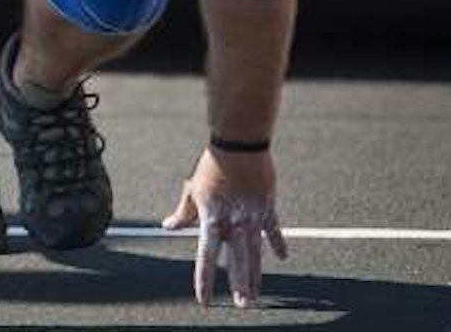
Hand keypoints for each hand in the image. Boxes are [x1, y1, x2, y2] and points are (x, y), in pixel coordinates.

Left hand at [161, 147, 287, 307]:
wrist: (236, 145)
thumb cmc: (210, 166)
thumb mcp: (192, 190)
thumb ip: (183, 212)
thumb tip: (168, 226)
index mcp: (212, 220)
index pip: (206, 257)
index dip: (204, 280)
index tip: (204, 300)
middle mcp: (233, 223)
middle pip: (236, 261)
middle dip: (239, 285)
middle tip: (243, 305)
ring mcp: (252, 217)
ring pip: (255, 253)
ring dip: (256, 275)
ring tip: (256, 294)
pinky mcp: (267, 207)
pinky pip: (274, 230)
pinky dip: (277, 243)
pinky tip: (282, 257)